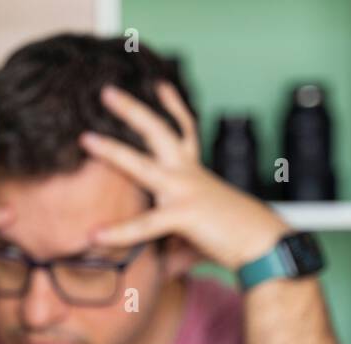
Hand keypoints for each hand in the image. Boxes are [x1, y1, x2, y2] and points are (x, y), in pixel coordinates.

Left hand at [79, 83, 287, 273]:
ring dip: (112, 150)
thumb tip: (162, 251)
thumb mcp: (204, 224)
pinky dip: (118, 232)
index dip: (173, 106)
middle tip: (107, 92)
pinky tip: (94, 235)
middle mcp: (189, 173)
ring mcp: (184, 190)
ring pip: (141, 164)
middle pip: (158, 131)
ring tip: (85, 138)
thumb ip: (179, 231)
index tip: (161, 84)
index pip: (185, 129)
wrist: (265, 244)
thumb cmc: (237, 236)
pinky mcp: (183, 214)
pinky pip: (145, 224)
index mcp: (196, 172)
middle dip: (132, 110)